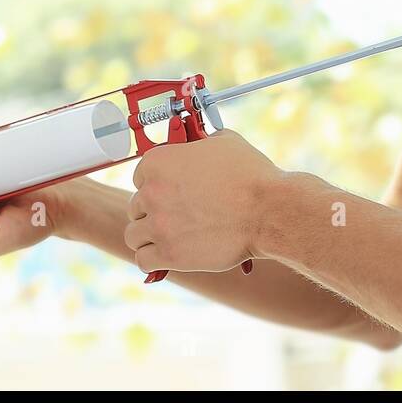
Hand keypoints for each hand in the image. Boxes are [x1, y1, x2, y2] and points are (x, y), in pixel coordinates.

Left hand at [124, 129, 282, 274]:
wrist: (268, 211)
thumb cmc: (251, 176)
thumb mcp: (225, 143)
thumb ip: (202, 144)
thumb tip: (201, 145)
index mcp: (159, 161)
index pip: (139, 176)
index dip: (155, 184)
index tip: (168, 192)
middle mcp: (152, 192)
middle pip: (136, 206)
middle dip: (153, 211)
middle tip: (175, 215)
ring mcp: (159, 225)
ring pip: (133, 235)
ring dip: (148, 236)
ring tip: (168, 236)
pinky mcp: (169, 254)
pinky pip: (143, 260)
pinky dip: (152, 259)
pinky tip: (166, 254)